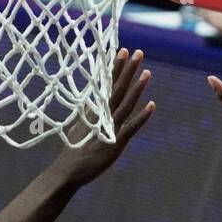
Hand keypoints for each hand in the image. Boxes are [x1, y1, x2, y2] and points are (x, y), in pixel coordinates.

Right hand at [52, 49, 154, 185]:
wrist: (68, 171)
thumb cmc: (74, 149)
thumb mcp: (80, 125)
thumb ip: (88, 113)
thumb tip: (90, 101)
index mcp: (94, 111)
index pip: (106, 84)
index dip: (115, 67)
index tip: (122, 50)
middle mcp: (102, 116)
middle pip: (117, 89)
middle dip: (127, 70)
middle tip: (137, 52)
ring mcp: (110, 129)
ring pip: (125, 104)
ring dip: (136, 88)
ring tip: (147, 72)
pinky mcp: (116, 143)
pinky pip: (131, 127)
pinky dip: (142, 116)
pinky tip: (152, 105)